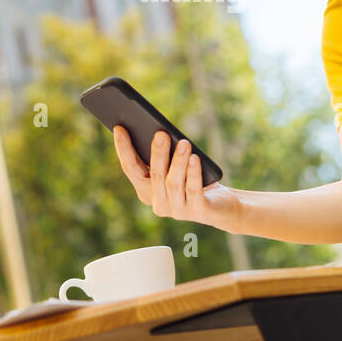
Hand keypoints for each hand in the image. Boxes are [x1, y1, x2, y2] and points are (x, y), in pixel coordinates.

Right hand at [112, 126, 238, 230]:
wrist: (222, 206)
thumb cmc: (194, 179)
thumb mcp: (176, 166)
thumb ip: (164, 155)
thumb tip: (158, 131)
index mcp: (146, 191)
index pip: (131, 169)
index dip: (124, 149)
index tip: (119, 129)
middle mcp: (158, 204)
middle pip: (154, 176)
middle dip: (157, 153)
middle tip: (161, 133)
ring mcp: (177, 210)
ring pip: (173, 183)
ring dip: (178, 161)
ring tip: (184, 143)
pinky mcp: (197, 211)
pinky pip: (193, 189)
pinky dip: (193, 173)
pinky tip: (195, 158)